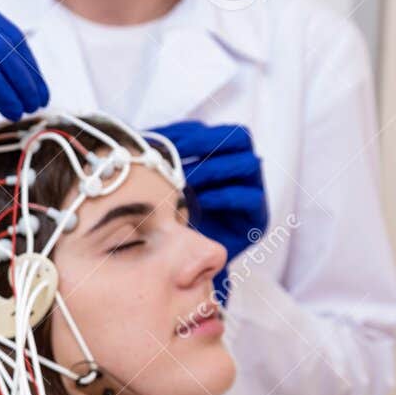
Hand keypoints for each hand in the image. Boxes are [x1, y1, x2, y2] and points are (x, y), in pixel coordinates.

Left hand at [151, 121, 269, 305]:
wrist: (181, 264)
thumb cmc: (171, 220)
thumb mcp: (163, 186)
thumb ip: (160, 162)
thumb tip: (140, 139)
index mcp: (224, 156)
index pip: (218, 130)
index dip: (195, 132)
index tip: (165, 138)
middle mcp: (242, 171)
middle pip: (239, 140)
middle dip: (206, 144)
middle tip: (176, 154)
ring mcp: (252, 192)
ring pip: (248, 165)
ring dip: (214, 169)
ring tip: (184, 178)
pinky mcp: (255, 220)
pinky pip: (250, 199)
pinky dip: (226, 197)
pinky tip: (201, 200)